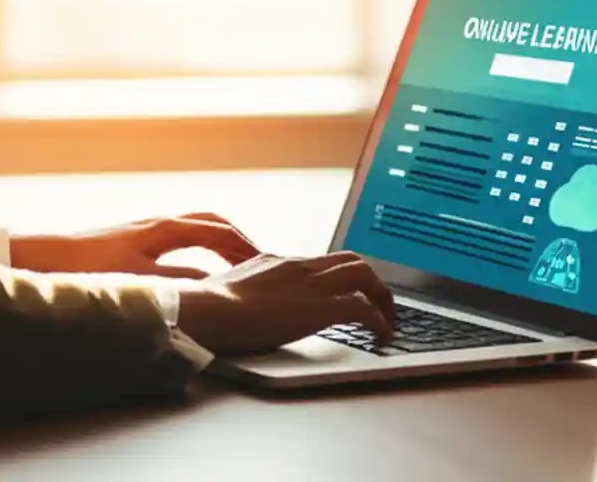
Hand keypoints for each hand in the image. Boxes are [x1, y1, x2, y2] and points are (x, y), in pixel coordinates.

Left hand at [10, 213, 261, 277]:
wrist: (46, 256)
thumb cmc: (91, 266)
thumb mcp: (142, 279)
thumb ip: (182, 281)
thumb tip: (216, 285)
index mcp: (165, 228)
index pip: (217, 231)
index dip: (243, 246)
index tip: (264, 263)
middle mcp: (158, 223)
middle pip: (209, 222)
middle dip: (236, 239)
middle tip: (256, 260)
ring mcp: (145, 229)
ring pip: (193, 227)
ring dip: (217, 241)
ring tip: (232, 264)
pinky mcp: (133, 240)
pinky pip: (178, 237)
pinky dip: (198, 247)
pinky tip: (195, 268)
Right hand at [177, 251, 394, 354]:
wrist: (208, 310)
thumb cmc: (208, 307)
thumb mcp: (230, 290)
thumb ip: (247, 292)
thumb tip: (240, 305)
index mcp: (280, 262)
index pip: (323, 262)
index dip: (342, 277)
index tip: (349, 292)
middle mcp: (300, 266)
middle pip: (352, 260)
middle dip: (373, 282)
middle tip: (380, 305)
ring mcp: (312, 284)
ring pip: (365, 275)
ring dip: (383, 299)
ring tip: (388, 321)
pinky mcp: (321, 307)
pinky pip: (363, 308)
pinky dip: (379, 321)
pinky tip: (382, 337)